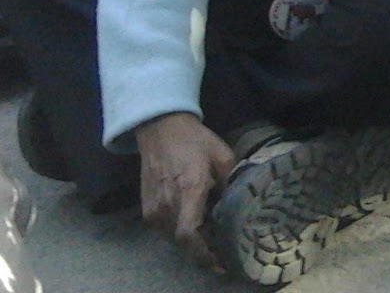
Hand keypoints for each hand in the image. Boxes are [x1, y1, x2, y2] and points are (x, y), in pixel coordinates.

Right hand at [135, 112, 235, 267]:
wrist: (160, 130)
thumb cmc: (195, 141)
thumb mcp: (223, 156)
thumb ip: (231, 182)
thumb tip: (239, 204)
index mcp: (189, 189)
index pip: (189, 234)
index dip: (204, 253)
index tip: (220, 264)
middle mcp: (167, 204)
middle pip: (183, 242)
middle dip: (204, 250)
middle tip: (223, 251)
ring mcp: (153, 209)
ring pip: (173, 239)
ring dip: (192, 242)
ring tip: (212, 238)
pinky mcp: (146, 209)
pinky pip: (165, 230)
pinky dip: (180, 233)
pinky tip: (196, 226)